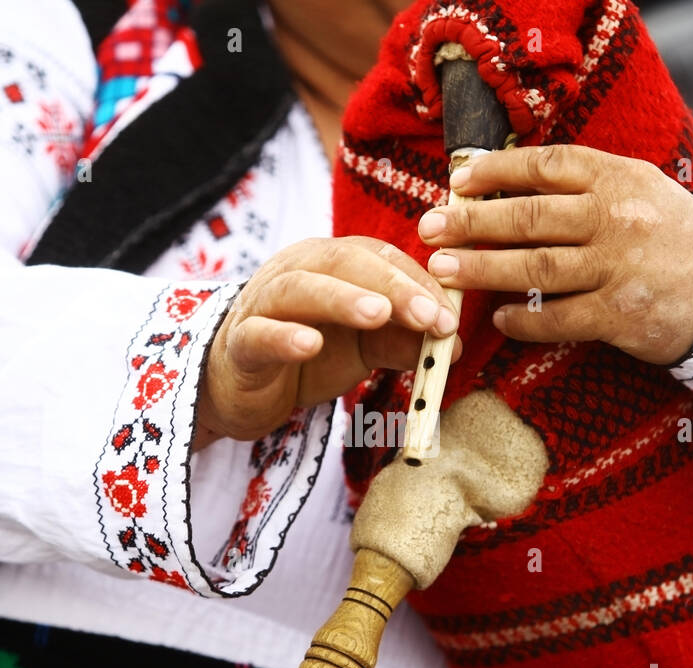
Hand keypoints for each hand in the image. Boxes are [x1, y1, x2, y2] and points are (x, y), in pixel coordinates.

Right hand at [199, 236, 458, 442]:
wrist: (243, 384)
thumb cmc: (310, 353)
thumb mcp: (365, 346)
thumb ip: (403, 340)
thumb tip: (451, 343)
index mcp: (332, 263)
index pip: (381, 258)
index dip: (419, 283)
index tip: (451, 317)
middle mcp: (297, 271)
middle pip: (345, 262)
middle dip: (392, 287)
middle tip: (429, 317)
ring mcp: (264, 303)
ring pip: (301, 288)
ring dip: (342, 299)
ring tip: (378, 315)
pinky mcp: (241, 343)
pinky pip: (259, 334)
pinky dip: (283, 336)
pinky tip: (309, 345)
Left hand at [417, 145, 692, 364]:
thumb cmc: (671, 236)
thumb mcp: (639, 189)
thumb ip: (585, 183)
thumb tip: (509, 184)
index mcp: (618, 178)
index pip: (546, 166)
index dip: (496, 172)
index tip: (456, 182)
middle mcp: (615, 218)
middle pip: (530, 217)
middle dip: (472, 222)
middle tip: (430, 228)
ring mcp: (617, 268)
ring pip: (535, 267)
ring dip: (483, 268)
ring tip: (445, 269)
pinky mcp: (619, 315)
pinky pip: (558, 318)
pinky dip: (523, 319)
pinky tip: (499, 318)